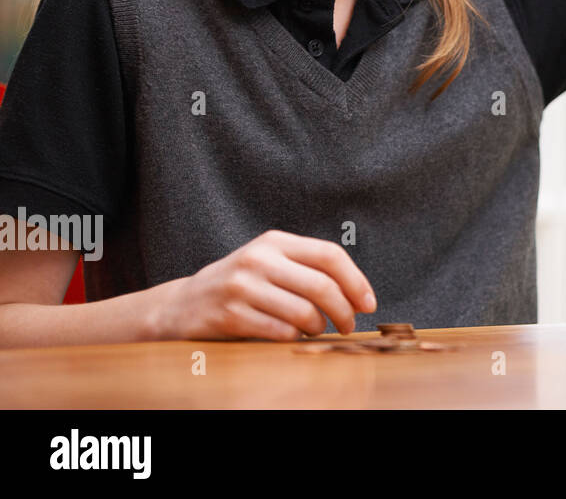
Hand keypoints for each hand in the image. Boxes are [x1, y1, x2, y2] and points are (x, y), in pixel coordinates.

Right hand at [149, 230, 376, 340]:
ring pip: (304, 312)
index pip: (329, 255)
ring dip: (320, 328)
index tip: (369, 304)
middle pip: (322, 285)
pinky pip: (280, 332)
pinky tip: (293, 337)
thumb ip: (306, 269)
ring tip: (318, 330)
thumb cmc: (240, 286)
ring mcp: (242, 287)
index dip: (356, 281)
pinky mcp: (230, 315)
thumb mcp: (269, 263)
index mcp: (275, 241)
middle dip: (345, 311)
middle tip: (350, 326)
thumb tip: (358, 294)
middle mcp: (259, 259)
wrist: (181, 305)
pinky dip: (295, 338)